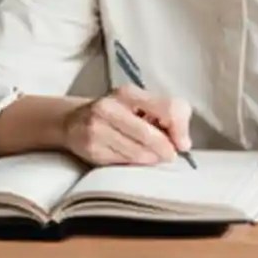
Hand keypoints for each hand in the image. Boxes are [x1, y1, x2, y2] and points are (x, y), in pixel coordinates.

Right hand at [62, 86, 191, 165]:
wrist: (73, 121)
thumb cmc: (118, 113)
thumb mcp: (142, 104)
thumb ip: (170, 115)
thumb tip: (184, 143)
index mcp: (128, 93)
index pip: (167, 108)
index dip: (180, 129)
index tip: (183, 144)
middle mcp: (110, 108)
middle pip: (151, 135)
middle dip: (166, 149)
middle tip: (171, 155)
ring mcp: (97, 129)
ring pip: (138, 153)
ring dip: (152, 159)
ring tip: (153, 156)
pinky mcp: (92, 150)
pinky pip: (124, 162)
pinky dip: (135, 164)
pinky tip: (135, 158)